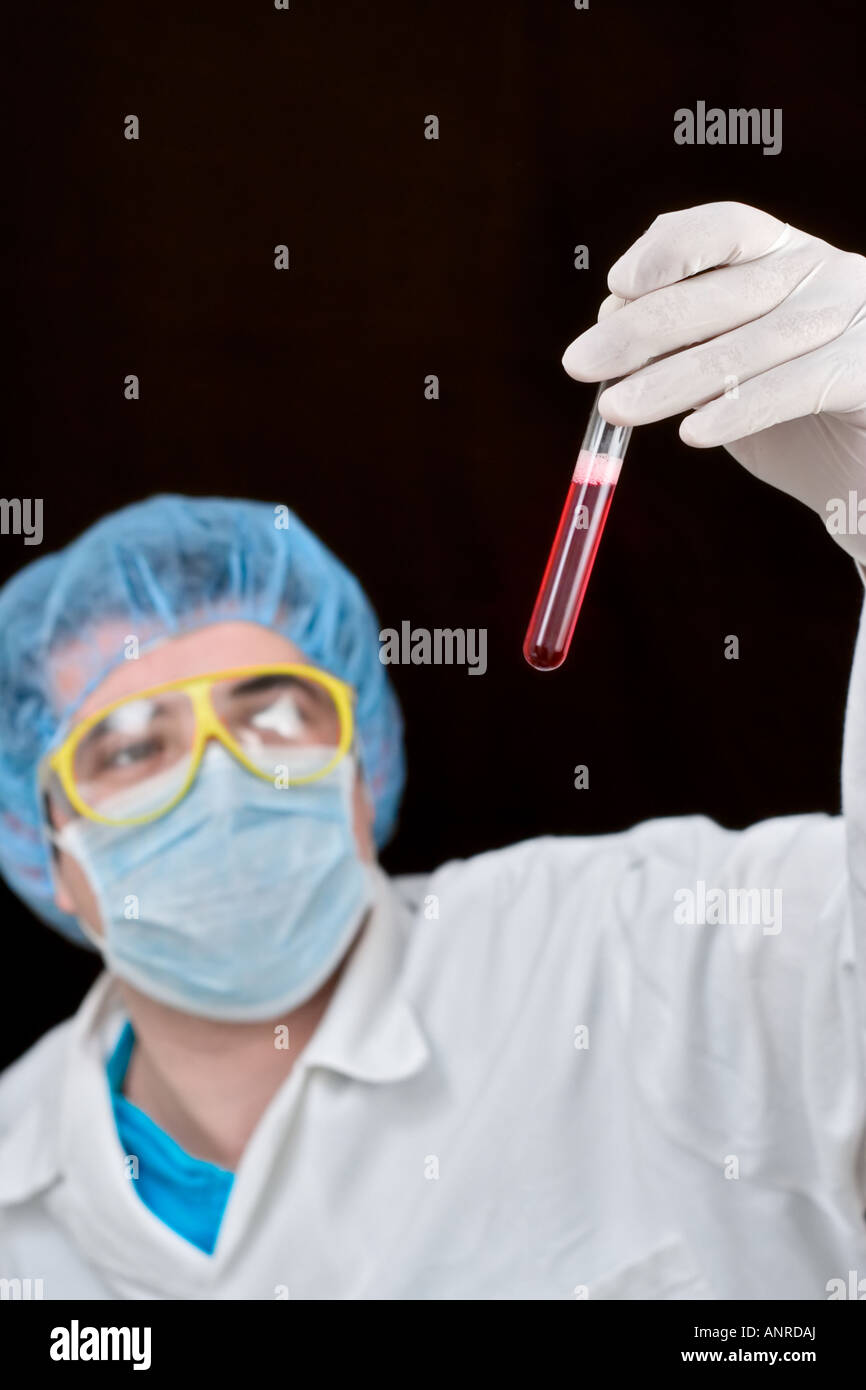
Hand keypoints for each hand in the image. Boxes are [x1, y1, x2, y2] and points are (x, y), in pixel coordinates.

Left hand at [561, 202, 865, 560]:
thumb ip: (683, 342)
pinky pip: (793, 389)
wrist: (865, 474)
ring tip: (616, 409)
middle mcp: (821, 275)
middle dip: (640, 330)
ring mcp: (853, 319)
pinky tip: (694, 431)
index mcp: (785, 257)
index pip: (724, 229)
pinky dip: (738, 409)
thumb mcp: (730, 370)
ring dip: (670, 380)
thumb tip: (611, 320)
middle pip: (719, 293)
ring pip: (745, 347)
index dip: (668, 250)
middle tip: (581, 362)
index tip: (617, 287)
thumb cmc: (795, 421)